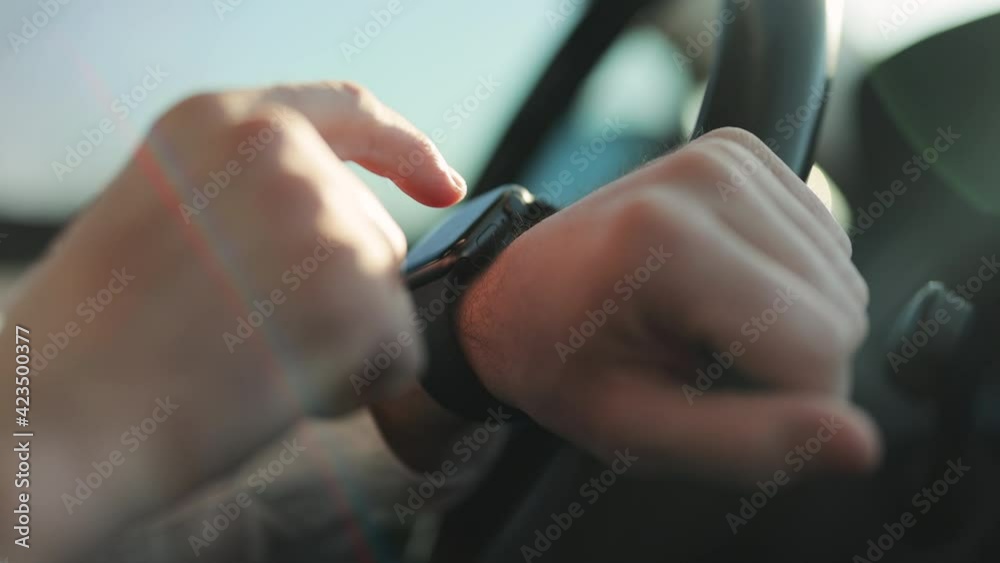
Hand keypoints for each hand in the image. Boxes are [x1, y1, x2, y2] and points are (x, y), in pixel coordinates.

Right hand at [1, 81, 465, 558]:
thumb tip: (328, 228)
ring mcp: (325, 219)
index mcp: (221, 121)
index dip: (405, 147)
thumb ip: (248, 196)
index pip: (349, 111)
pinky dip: (358, 385)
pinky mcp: (359, 296)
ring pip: (384, 294)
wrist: (56, 422)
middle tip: (245, 333)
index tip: (444, 181)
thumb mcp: (162, 213)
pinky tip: (278, 391)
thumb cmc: (94, 338)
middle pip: (369, 229)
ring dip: (337, 341)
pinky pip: (398, 352)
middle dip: (335, 290)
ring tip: (245, 360)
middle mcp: (283, 154)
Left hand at [458, 128, 879, 480]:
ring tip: (701, 323)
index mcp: (670, 242)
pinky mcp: (742, 151)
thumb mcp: (635, 431)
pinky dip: (786, 281)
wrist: (516, 294)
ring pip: (842, 277)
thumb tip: (859, 444)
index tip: (718, 402)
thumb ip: (748, 442)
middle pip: (840, 310)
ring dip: (787, 319)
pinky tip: (720, 289)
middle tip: (698, 360)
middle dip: (788, 361)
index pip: (821, 349)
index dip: (791, 405)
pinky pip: (824, 242)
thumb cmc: (560, 361)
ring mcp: (727, 155)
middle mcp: (707, 178)